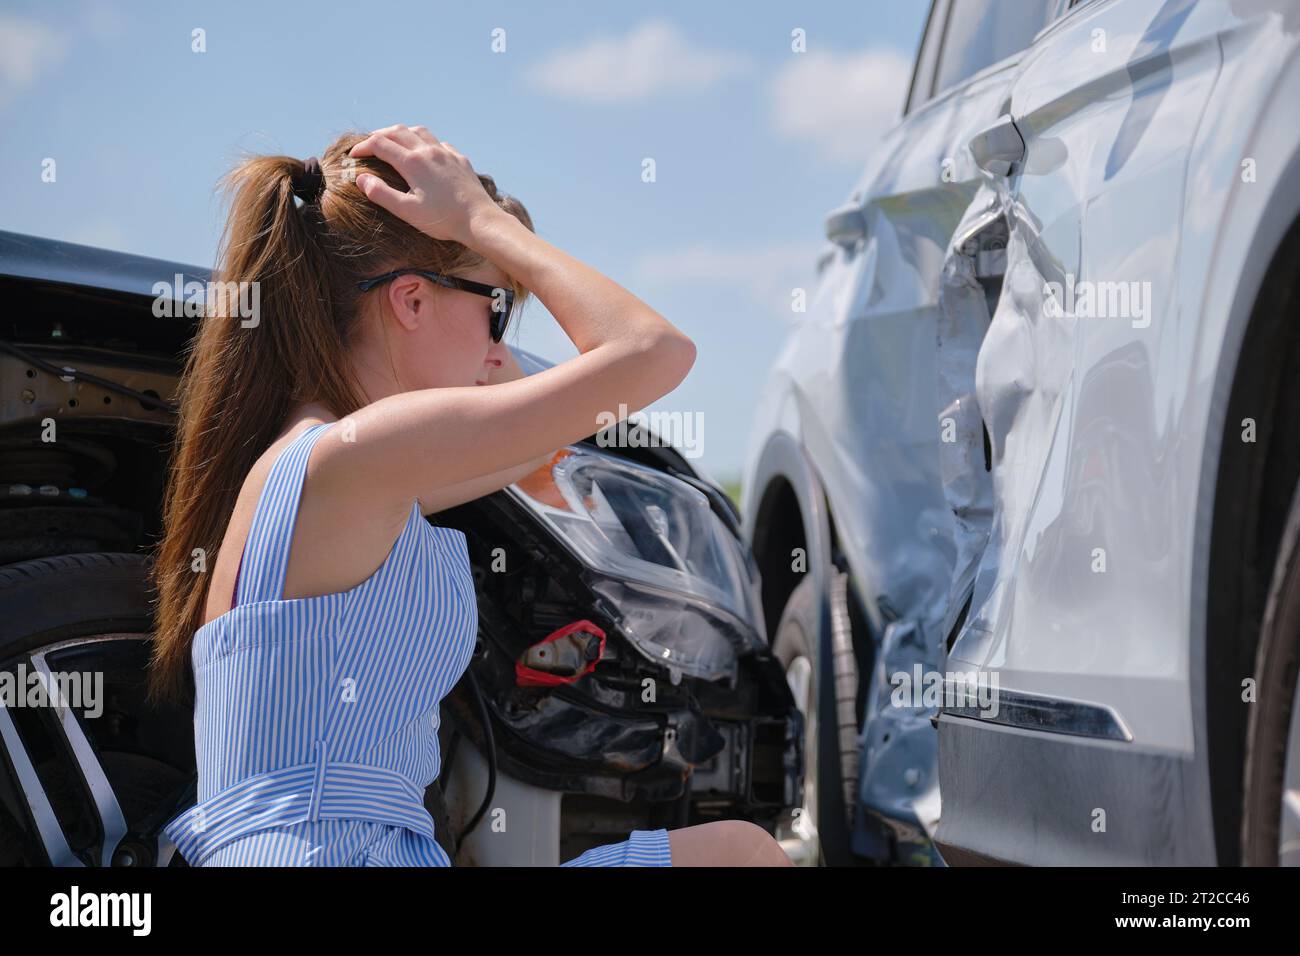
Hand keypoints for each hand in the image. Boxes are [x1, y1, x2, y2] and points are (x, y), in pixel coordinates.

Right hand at [349, 125, 497, 244]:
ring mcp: (446, 153)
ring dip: (401, 132)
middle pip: (397, 131)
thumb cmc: (442, 219)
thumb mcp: (406, 211)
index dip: (362, 147)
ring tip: (393, 141)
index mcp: (412, 162)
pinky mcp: (460, 159)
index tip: (353, 156)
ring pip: (419, 131)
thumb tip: (361, 178)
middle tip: (368, 145)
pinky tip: (424, 151)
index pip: (379, 144)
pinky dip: (424, 142)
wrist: (479, 220)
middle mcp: (428, 150)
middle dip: (378, 135)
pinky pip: (438, 142)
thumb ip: (381, 193)